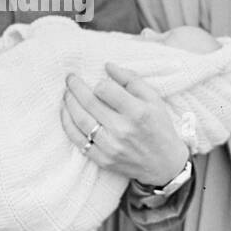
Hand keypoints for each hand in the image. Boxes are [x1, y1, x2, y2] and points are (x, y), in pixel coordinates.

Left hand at [61, 62, 188, 186]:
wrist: (164, 164)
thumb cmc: (159, 127)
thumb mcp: (153, 99)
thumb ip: (131, 79)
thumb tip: (108, 66)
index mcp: (137, 112)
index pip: (105, 90)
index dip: (99, 83)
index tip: (99, 83)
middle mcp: (122, 130)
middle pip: (89, 103)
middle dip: (75, 87)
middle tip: (70, 79)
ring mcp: (110, 147)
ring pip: (80, 120)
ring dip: (69, 103)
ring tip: (66, 93)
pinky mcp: (102, 159)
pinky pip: (78, 140)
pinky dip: (68, 124)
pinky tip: (66, 112)